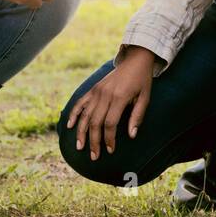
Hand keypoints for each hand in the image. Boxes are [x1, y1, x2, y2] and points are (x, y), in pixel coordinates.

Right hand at [66, 46, 155, 160]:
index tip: (110, 150)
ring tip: (80, 147)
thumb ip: (137, 116)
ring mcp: (97, 91)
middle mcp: (105, 94)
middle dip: (94, 141)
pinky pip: (81, 102)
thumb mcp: (145, 98)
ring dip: (81, 132)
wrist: (135, 60)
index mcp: (119, 97)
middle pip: (95, 122)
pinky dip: (74, 114)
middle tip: (94, 156)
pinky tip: (70, 126)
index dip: (109, 139)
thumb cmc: (142, 81)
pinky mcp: (93, 88)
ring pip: (85, 115)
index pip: (110, 123)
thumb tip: (131, 136)